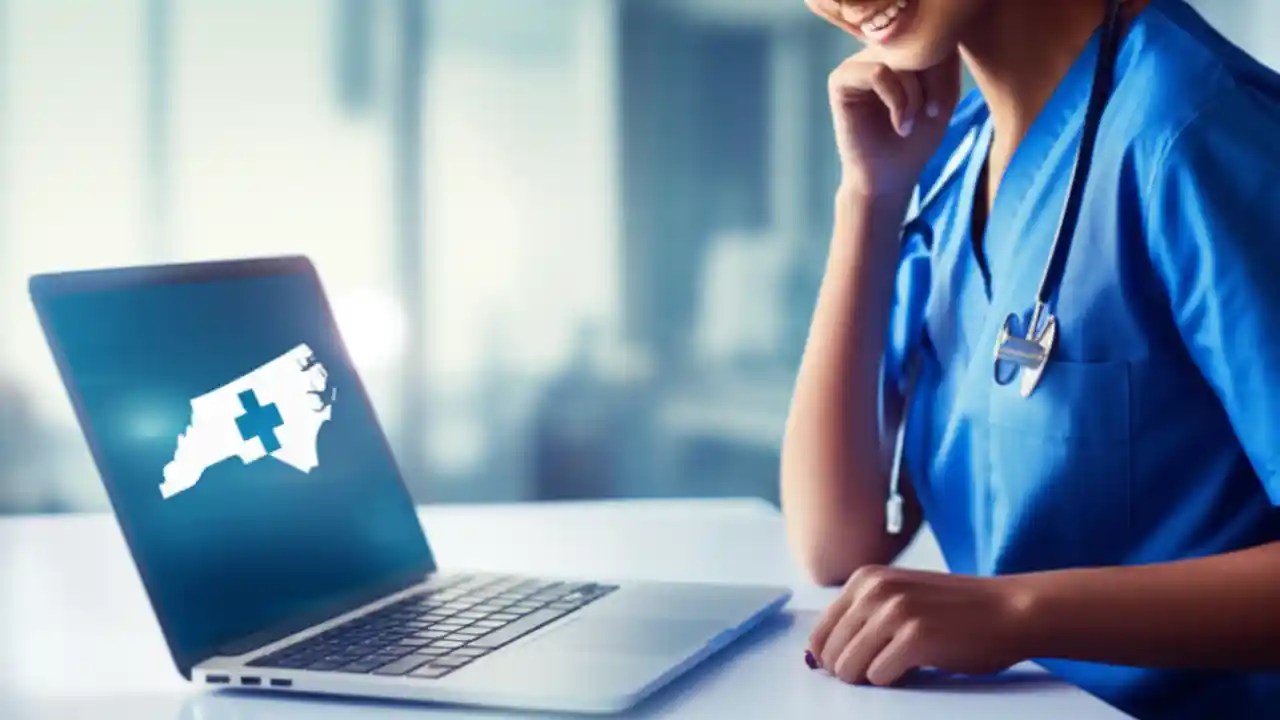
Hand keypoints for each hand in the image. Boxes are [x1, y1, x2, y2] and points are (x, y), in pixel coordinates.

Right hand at [805, 1, 961, 197]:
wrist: (888, 179)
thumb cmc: (916, 140)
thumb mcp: (943, 96)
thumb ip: (944, 62)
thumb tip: (937, 38)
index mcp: (900, 53)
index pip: (930, 38)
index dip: (944, 69)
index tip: (942, 106)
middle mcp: (877, 52)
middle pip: (917, 45)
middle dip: (932, 82)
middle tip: (932, 114)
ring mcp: (857, 64)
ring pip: (898, 59)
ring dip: (915, 94)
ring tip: (910, 123)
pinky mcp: (840, 80)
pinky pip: (878, 72)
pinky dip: (897, 100)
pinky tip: (899, 125)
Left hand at [807, 565, 1032, 685]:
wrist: (1011, 610)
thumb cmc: (957, 612)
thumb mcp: (900, 597)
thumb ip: (863, 617)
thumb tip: (819, 659)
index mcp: (865, 578)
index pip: (820, 632)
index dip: (831, 659)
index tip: (854, 667)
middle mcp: (874, 590)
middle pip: (830, 653)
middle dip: (850, 672)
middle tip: (882, 670)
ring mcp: (893, 612)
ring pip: (849, 668)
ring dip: (870, 678)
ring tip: (899, 668)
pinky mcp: (914, 638)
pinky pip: (879, 677)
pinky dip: (894, 681)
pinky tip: (917, 668)